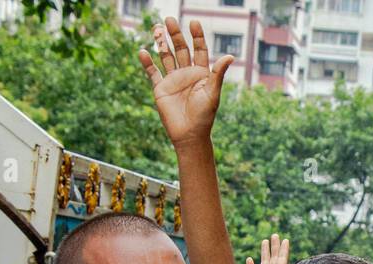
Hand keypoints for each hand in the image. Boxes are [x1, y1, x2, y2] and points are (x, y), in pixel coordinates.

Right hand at [138, 18, 233, 146]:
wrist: (189, 135)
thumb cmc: (204, 116)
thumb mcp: (212, 93)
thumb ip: (218, 74)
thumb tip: (230, 56)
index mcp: (201, 73)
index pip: (199, 50)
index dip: (197, 36)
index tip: (194, 23)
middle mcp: (186, 74)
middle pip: (181, 49)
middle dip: (176, 35)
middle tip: (170, 20)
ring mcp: (173, 80)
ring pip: (166, 57)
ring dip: (161, 43)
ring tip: (156, 28)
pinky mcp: (161, 88)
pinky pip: (152, 73)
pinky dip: (147, 63)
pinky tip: (143, 52)